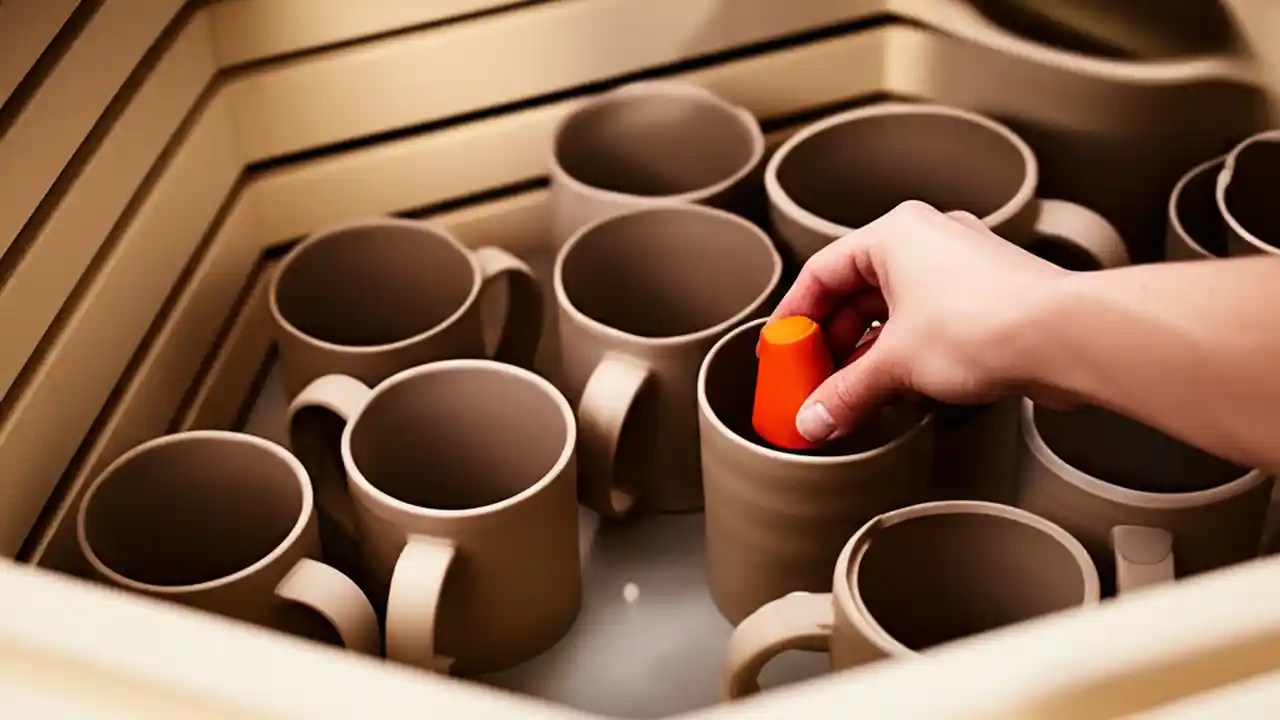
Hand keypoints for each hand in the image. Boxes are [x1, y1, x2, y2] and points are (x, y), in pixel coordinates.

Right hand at [770, 200, 1072, 443]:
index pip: (821, 273)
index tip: (780, 351)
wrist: (1067, 336)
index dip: (794, 318)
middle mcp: (927, 240)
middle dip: (831, 344)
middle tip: (812, 381)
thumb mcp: (895, 364)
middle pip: (856, 293)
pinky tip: (893, 389)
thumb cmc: (987, 322)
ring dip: (866, 354)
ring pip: (892, 311)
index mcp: (895, 233)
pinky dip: (902, 354)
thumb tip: (814, 419)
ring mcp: (960, 268)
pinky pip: (925, 323)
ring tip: (849, 394)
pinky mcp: (986, 298)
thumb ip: (845, 393)